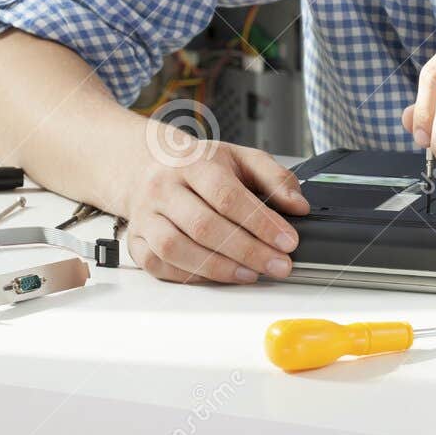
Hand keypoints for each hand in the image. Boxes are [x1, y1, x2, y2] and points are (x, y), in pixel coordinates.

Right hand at [117, 128, 309, 283]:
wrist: (148, 164)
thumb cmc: (199, 165)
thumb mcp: (240, 158)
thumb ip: (274, 178)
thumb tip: (298, 205)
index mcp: (193, 163)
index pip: (227, 196)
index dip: (260, 222)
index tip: (288, 241)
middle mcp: (164, 188)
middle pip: (204, 226)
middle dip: (247, 251)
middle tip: (278, 265)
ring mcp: (146, 215)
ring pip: (176, 248)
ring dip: (218, 268)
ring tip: (251, 274)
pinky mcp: (136, 239)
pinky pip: (158, 264)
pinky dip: (190, 275)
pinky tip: (218, 276)